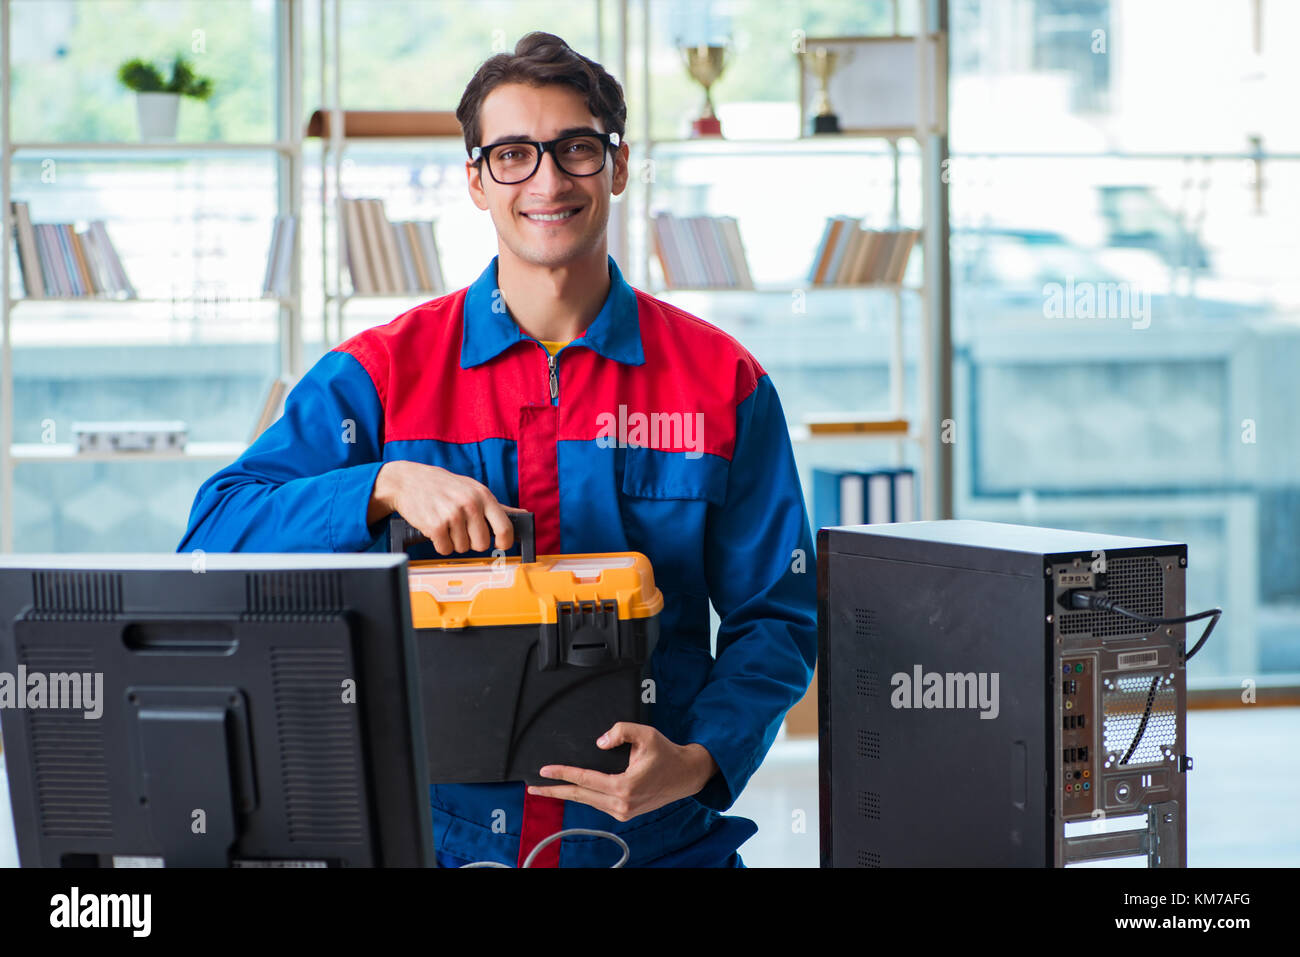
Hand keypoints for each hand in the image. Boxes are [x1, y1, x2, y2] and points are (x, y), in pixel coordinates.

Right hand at [369, 460, 524, 554]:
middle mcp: (470, 504)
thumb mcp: (473, 489)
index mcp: (483, 496)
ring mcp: (453, 515)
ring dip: (453, 541)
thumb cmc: (444, 486)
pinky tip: (436, 529)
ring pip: (462, 548)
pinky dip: (440, 544)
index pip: (505, 528)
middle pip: (482, 544)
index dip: (504, 542)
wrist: (408, 481)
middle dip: (471, 542)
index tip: (499, 544)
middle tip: (461, 529)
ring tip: (446, 524)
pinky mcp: (436, 525)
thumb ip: (497, 506)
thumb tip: (523, 515)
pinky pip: (445, 549)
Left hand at [526, 723, 718, 821]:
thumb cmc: (667, 754)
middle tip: (533, 788)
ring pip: (587, 802)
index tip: (545, 771)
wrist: (686, 775)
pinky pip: (597, 803)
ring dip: (567, 795)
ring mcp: (623, 812)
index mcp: (624, 787)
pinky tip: (572, 791)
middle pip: (580, 796)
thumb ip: (620, 732)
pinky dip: (583, 796)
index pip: (585, 779)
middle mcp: (621, 804)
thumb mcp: (646, 734)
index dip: (563, 773)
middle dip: (555, 792)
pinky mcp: (625, 813)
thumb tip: (599, 742)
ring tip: (547, 790)